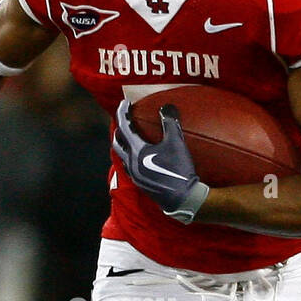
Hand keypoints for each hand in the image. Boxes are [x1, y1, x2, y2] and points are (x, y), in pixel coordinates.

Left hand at [112, 99, 208, 223]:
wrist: (183, 198)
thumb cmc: (180, 169)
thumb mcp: (177, 142)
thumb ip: (170, 122)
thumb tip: (166, 106)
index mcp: (136, 151)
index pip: (124, 127)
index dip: (123, 112)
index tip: (125, 102)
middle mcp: (131, 163)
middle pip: (117, 142)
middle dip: (119, 128)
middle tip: (124, 118)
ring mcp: (134, 175)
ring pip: (122, 156)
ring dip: (123, 143)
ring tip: (130, 135)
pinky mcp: (140, 183)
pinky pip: (129, 165)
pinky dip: (130, 155)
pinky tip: (139, 155)